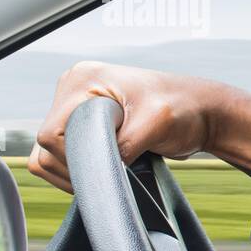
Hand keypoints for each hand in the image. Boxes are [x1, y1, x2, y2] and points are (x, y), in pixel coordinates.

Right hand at [28, 61, 250, 192]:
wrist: (203, 113)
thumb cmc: (185, 109)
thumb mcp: (158, 123)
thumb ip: (126, 143)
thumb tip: (102, 167)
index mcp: (83, 79)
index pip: (51, 133)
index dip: (75, 159)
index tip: (109, 168)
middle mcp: (73, 90)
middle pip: (47, 146)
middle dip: (78, 167)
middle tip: (117, 171)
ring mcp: (76, 108)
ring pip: (48, 155)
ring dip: (77, 171)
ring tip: (115, 170)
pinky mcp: (84, 125)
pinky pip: (61, 157)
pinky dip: (78, 171)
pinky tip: (107, 171)